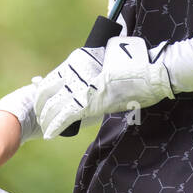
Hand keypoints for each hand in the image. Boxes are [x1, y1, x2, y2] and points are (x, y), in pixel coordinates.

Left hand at [33, 35, 173, 140]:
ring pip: (52, 105)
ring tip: (44, 125)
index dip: (44, 89)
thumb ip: (98, 67)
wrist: (151, 71)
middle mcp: (75, 71)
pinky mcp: (88, 103)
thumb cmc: (137, 65)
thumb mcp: (111, 61)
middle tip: (41, 114)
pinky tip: (48, 133)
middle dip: (41, 105)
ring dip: (46, 117)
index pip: (53, 76)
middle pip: (47, 90)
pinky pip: (63, 117)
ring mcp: (81, 87)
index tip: (42, 98)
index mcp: (79, 59)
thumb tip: (96, 76)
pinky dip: (54, 126)